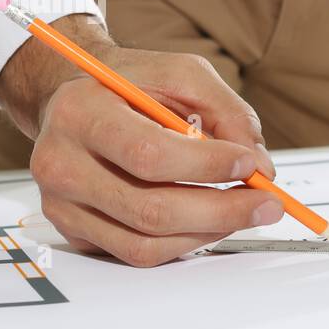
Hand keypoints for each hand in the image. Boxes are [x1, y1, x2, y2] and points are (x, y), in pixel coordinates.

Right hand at [0, 15, 280, 266]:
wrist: (74, 100)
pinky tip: (208, 221)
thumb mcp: (182, 75)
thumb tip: (261, 167)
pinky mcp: (74, 231)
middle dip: (222, 210)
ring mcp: (62, 204)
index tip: (251, 164)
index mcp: (81, 113)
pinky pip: (136, 253)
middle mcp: (60, 162)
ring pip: (146, 241)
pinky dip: (184, 242)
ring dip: (208, 231)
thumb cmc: (130, 86)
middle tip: (267, 204)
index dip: (206, 166)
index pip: (148, 154)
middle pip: (149, 208)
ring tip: (243, 211)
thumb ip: (227, 112)